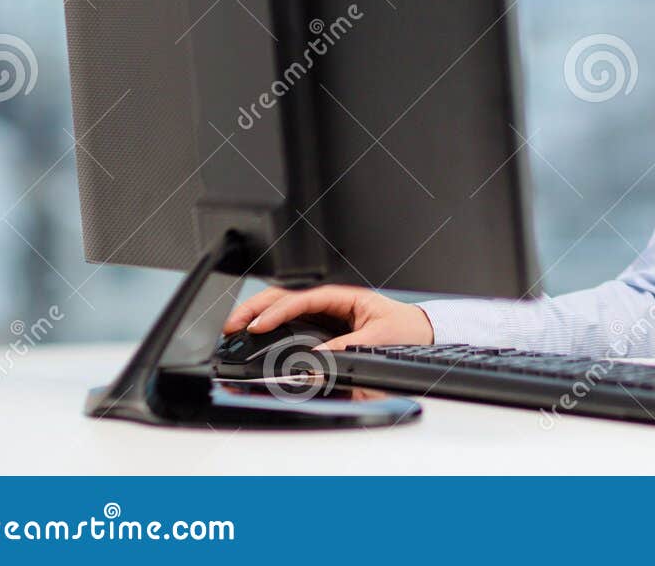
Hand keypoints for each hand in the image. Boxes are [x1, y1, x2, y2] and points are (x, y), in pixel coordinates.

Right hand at [223, 284, 433, 349]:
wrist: (420, 334)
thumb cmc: (404, 328)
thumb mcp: (378, 337)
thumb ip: (347, 347)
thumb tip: (316, 357)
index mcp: (343, 297)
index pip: (302, 299)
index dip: (278, 311)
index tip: (259, 325)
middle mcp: (330, 304)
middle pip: (285, 298)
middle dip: (256, 307)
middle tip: (233, 325)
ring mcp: (323, 316)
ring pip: (283, 310)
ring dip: (257, 316)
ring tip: (235, 329)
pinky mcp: (322, 330)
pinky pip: (291, 325)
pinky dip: (269, 328)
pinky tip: (254, 336)